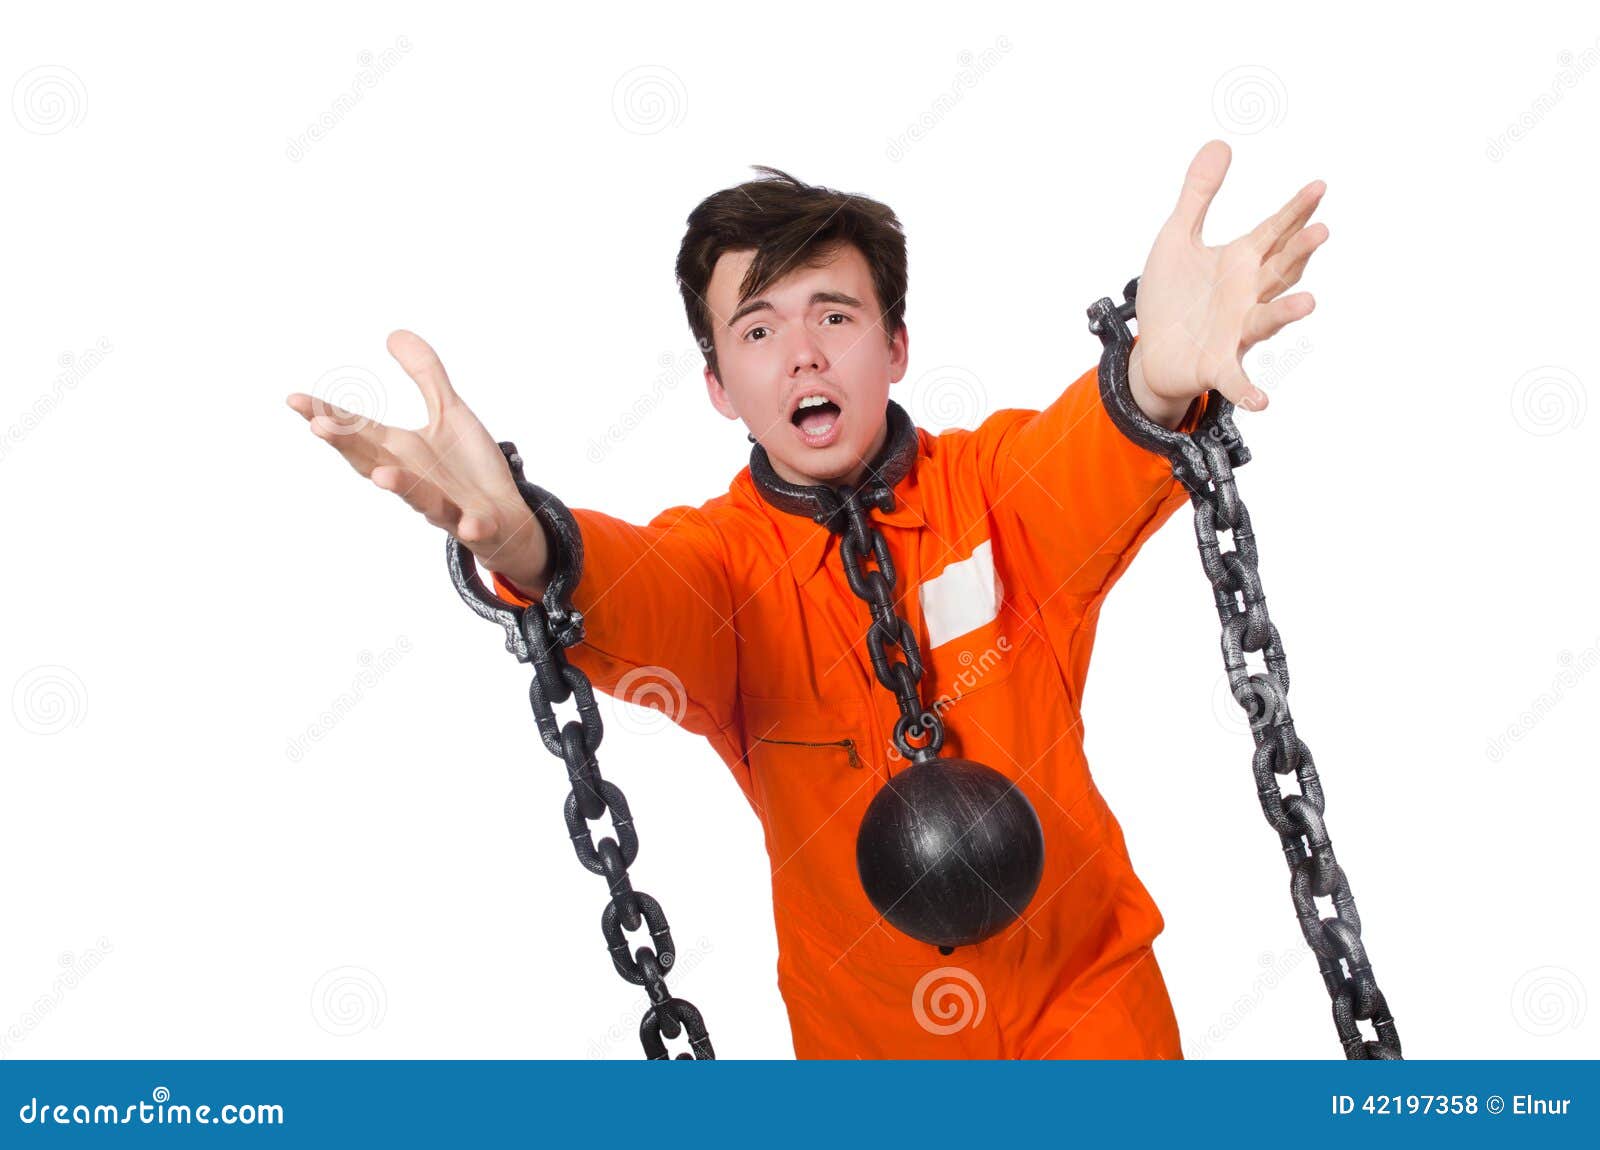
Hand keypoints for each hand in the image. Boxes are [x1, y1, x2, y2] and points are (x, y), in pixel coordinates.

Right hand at [286, 330, 551, 593]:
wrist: (506, 516)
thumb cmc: (469, 468)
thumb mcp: (450, 413)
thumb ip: (425, 376)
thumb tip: (394, 333)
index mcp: (401, 451)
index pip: (357, 431)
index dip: (327, 415)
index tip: (293, 399)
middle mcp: (414, 479)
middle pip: (374, 461)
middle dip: (348, 445)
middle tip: (317, 426)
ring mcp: (445, 504)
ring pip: (419, 497)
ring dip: (401, 486)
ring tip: (382, 476)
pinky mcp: (478, 524)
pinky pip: (474, 527)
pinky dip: (471, 526)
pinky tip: (468, 525)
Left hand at [1127, 139, 1328, 426]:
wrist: (1154, 351)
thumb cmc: (1172, 296)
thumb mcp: (1177, 238)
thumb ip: (1198, 195)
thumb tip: (1219, 143)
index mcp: (1239, 263)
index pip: (1274, 232)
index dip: (1295, 211)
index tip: (1319, 186)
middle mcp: (1245, 296)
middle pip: (1279, 271)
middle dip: (1298, 254)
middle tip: (1321, 231)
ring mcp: (1235, 331)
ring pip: (1266, 320)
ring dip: (1285, 313)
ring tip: (1308, 303)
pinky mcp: (1216, 364)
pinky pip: (1235, 378)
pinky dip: (1248, 388)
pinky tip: (1263, 400)